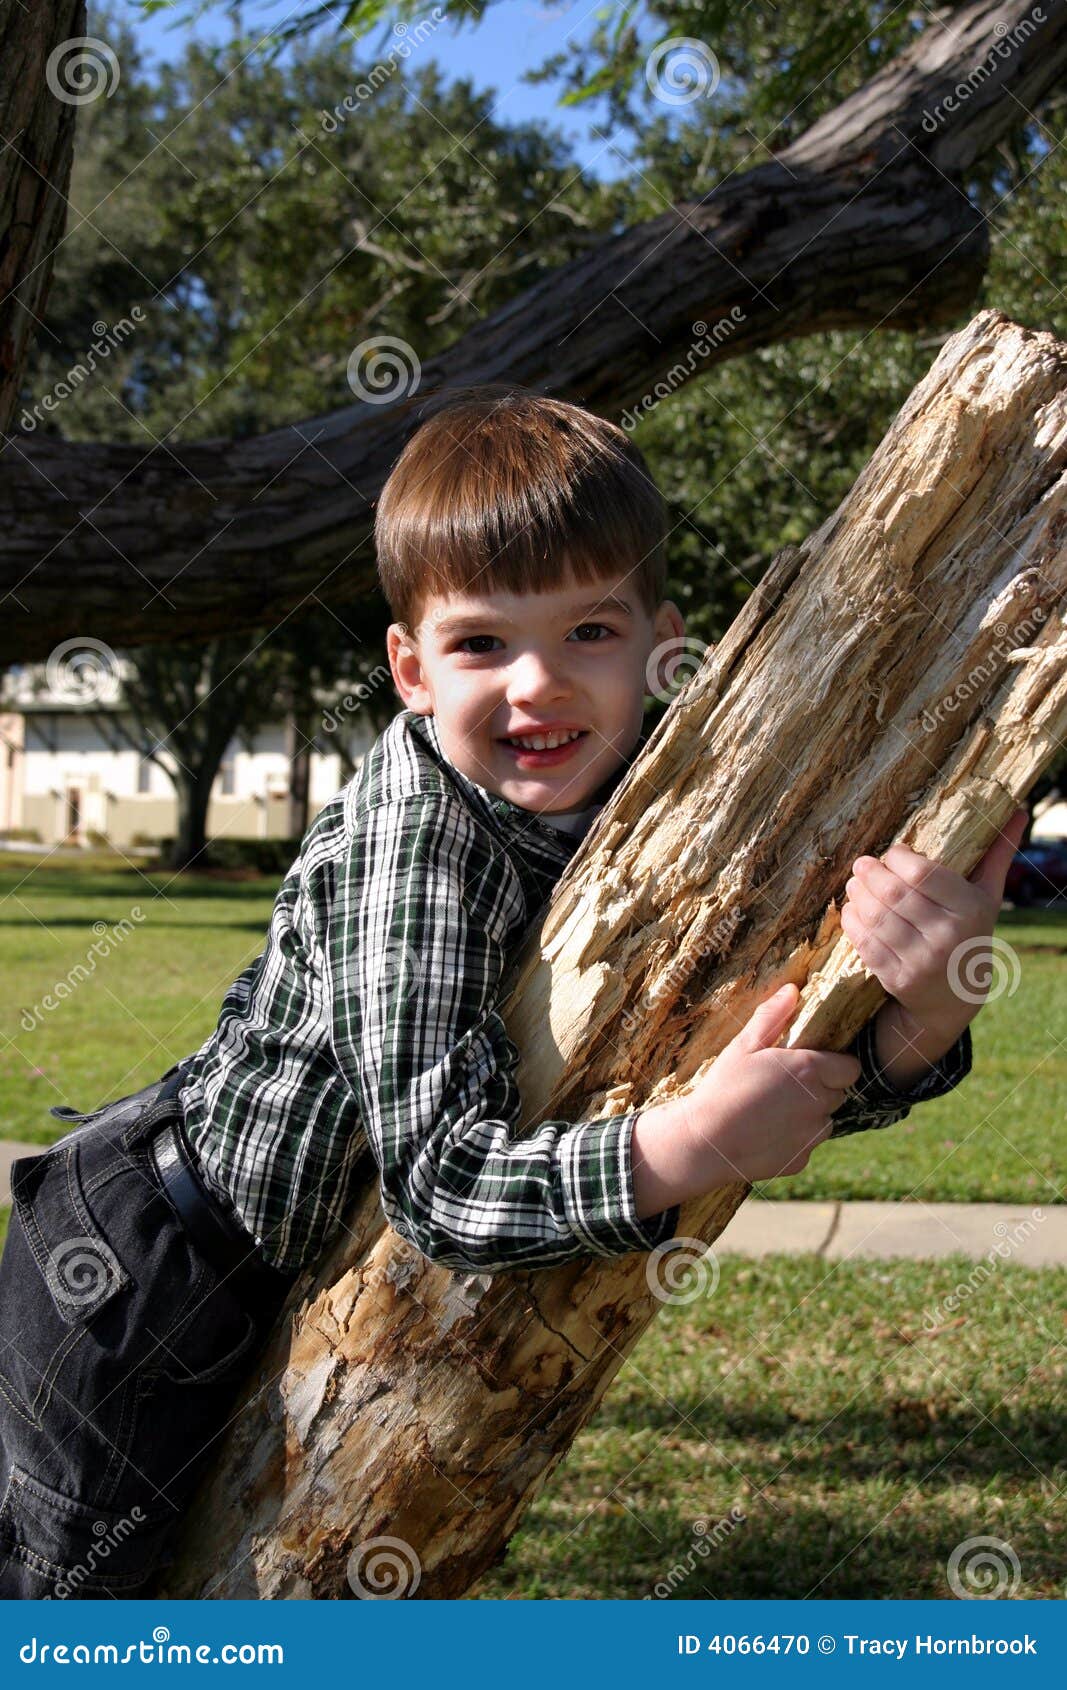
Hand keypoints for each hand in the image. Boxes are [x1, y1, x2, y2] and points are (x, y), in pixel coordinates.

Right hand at [684, 982, 861, 1183]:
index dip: (834, 1064)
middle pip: (838, 1093)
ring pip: (824, 1121)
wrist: (705, 1141)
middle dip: (820, 1088)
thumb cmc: (723, 1087)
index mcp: (810, 1070)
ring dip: (810, 1115)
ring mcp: (812, 1135)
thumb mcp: (743, 1045)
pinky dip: (794, 1140)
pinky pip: (807, 1145)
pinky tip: (765, 1133)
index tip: (811, 1064)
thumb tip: (793, 990)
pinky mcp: (802, 1160)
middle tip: (785, 1085)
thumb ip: (772, 1016)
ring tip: (773, 1110)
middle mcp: (819, 1103)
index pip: (850, 1067)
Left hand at [840, 807, 1028, 1072]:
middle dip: (870, 873)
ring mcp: (922, 961)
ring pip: (875, 916)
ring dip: (857, 894)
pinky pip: (864, 942)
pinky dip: (852, 921)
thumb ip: (997, 854)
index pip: (921, 873)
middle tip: (863, 864)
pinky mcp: (897, 979)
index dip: (897, 858)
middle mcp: (947, 936)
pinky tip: (853, 909)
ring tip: (855, 883)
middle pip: (893, 893)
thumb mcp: (987, 896)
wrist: (955, 997)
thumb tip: (1017, 810)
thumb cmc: (969, 932)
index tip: (892, 854)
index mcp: (970, 909)